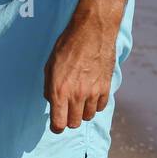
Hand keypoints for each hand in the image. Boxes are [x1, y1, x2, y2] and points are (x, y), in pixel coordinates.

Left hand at [43, 9, 118, 132]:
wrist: (92, 30)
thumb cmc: (67, 47)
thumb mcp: (49, 68)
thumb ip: (49, 89)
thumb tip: (53, 103)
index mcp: (59, 92)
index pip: (59, 124)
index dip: (56, 126)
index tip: (57, 123)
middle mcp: (77, 95)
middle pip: (74, 123)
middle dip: (69, 120)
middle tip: (68, 110)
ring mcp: (93, 91)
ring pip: (88, 116)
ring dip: (83, 112)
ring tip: (80, 100)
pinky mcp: (107, 86)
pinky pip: (101, 106)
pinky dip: (96, 104)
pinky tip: (91, 94)